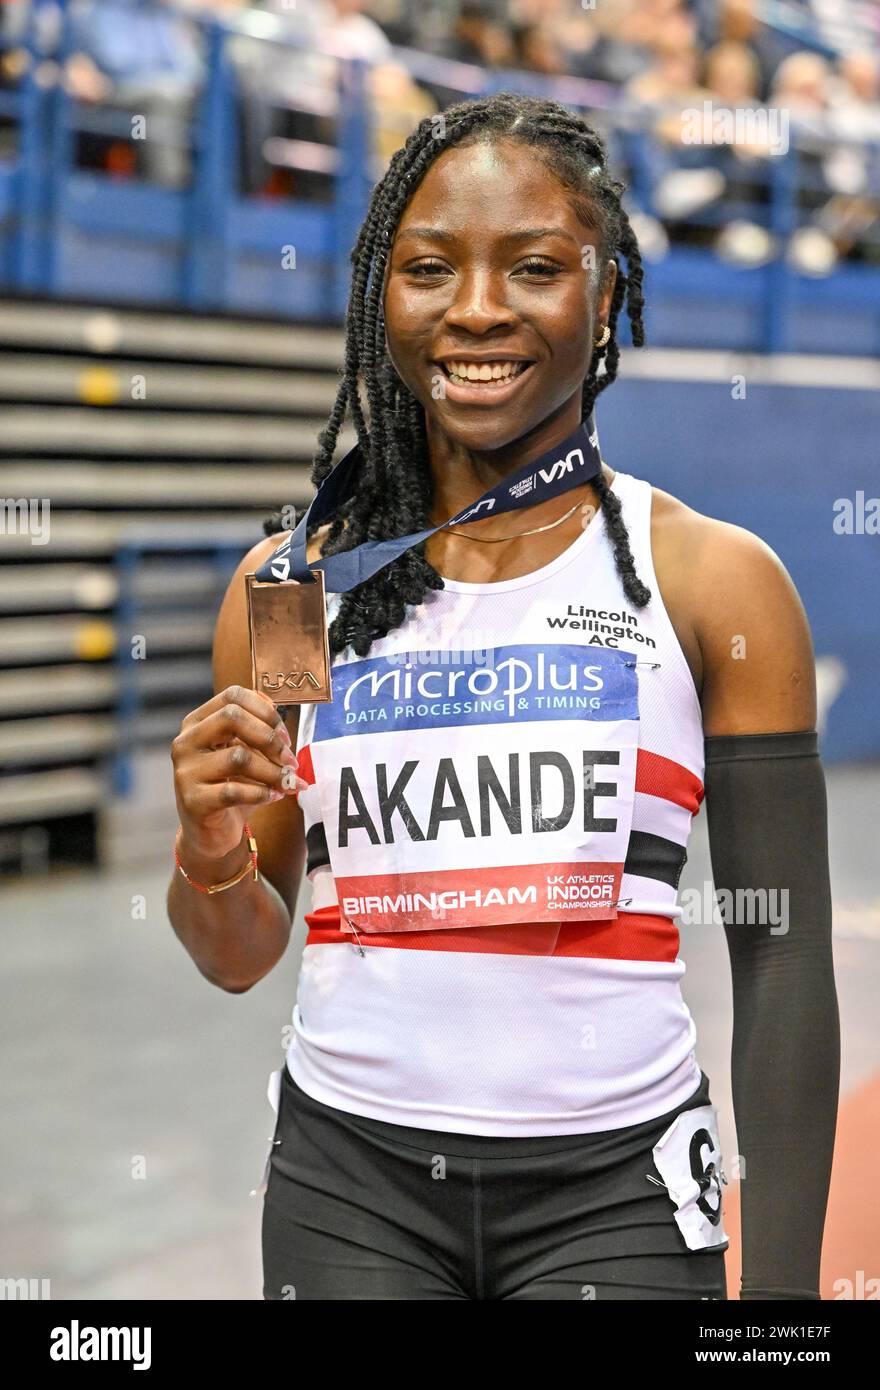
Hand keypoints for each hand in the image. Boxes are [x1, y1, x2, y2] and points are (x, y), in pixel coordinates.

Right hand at [171, 685, 307, 860]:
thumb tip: (283, 731)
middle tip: (290, 760)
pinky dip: (262, 793)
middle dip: (269, 738)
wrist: (209, 832)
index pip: (232, 696)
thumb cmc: (231, 786)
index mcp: (197, 722)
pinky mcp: (193, 801)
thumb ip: (260, 736)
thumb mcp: (245, 755)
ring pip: (238, 757)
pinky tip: (274, 796)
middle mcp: (186, 742)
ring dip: (272, 771)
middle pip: (232, 717)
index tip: (285, 736)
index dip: (265, 712)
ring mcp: (186, 771)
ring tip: (287, 782)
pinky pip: (234, 791)